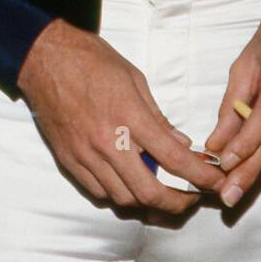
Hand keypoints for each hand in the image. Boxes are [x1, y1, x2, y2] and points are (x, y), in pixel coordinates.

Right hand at [16, 17, 226, 212]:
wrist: (44, 58)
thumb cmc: (91, 60)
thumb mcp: (134, 78)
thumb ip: (157, 116)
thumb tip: (180, 143)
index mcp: (129, 117)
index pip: (173, 159)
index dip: (200, 176)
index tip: (215, 182)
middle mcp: (108, 143)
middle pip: (149, 192)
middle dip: (178, 203)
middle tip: (191, 197)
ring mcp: (86, 156)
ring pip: (124, 199)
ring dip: (148, 202)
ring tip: (163, 192)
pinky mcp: (69, 161)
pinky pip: (99, 192)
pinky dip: (119, 194)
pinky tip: (129, 184)